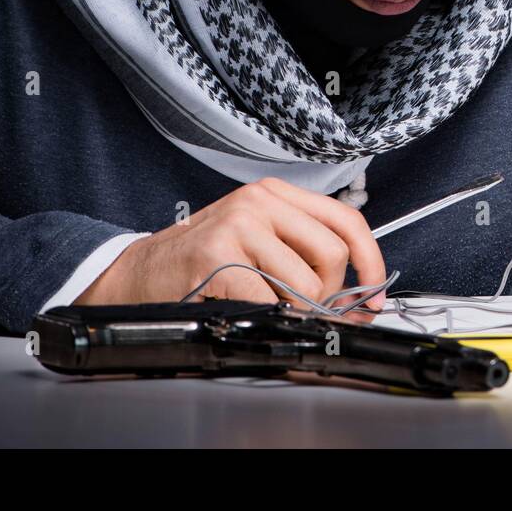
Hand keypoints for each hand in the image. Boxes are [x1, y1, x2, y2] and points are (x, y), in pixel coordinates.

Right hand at [74, 177, 386, 315]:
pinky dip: (268, 316)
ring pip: (305, 282)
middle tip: (305, 308)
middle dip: (327, 294)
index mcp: (276, 193)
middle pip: (333, 253)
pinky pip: (270, 300)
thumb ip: (304, 257)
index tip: (373, 295)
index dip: (370, 260)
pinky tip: (246, 308)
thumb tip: (356, 302)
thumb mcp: (257, 242)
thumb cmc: (201, 262)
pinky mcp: (219, 254)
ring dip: (294, 310)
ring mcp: (240, 224)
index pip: (346, 218)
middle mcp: (260, 201)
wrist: (139, 273)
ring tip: (264, 304)